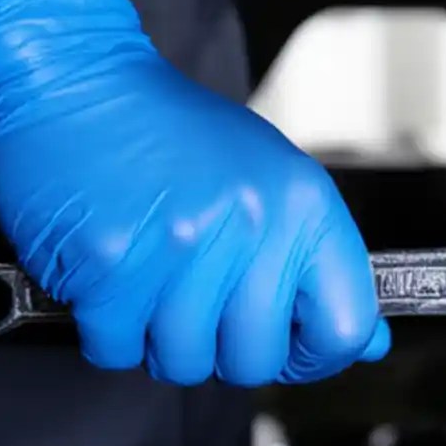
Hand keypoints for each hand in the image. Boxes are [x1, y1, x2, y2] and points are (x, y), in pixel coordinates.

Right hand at [0, 0, 388, 384]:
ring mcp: (179, 246)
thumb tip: (368, 342)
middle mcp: (250, 226)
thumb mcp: (275, 182)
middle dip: (228, 353)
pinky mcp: (110, 263)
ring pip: (186, 362)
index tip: (293, 348)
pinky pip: (119, 348)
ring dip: (164, 343)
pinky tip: (116, 283)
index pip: (345, 327)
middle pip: (258, 359)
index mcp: (304, 206)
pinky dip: (112, 332)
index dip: (318, 355)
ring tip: (156, 289)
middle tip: (207, 313)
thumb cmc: (177, 135)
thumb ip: (321, 265)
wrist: (76, 83)